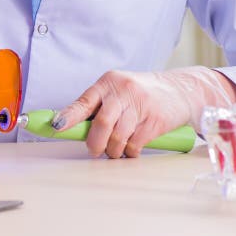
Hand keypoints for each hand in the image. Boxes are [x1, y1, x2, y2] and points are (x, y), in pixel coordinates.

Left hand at [52, 67, 235, 158]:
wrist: (178, 90)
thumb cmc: (141, 94)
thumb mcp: (118, 91)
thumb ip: (98, 106)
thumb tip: (72, 127)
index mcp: (108, 82)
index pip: (84, 101)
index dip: (69, 116)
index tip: (56, 126)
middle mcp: (123, 91)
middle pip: (101, 123)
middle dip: (94, 143)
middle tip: (94, 151)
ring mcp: (140, 105)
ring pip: (117, 138)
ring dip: (113, 150)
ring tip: (115, 149)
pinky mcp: (155, 121)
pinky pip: (134, 145)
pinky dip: (129, 152)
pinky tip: (132, 147)